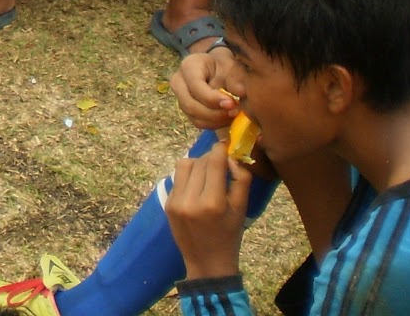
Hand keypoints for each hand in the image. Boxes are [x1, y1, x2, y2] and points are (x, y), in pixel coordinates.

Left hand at [167, 142, 251, 279]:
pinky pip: (177, 178)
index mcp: (213, 203)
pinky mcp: (167, 203)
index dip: (220, 149)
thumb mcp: (242, 209)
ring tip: (207, 174)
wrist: (207, 263)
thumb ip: (241, 179)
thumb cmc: (230, 235)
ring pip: (184, 164)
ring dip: (197, 164)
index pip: (214, 162)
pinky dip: (188, 176)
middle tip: (221, 163)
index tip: (226, 145)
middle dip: (211, 158)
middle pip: (200, 161)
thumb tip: (232, 155)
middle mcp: (191, 200)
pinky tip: (197, 187)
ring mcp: (176, 201)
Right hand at [170, 45, 238, 130]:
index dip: (213, 98)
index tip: (232, 103)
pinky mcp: (187, 110)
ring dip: (216, 121)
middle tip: (235, 112)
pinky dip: (215, 124)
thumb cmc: (223, 64)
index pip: (195, 86)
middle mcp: (178, 82)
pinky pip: (199, 123)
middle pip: (190, 105)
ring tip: (234, 115)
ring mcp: (180, 98)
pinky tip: (228, 118)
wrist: (217, 68)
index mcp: (188, 66)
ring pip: (195, 117)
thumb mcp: (231, 64)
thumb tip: (241, 91)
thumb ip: (236, 76)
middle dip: (215, 113)